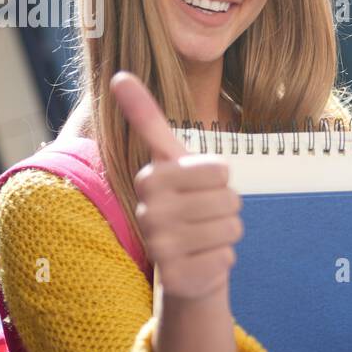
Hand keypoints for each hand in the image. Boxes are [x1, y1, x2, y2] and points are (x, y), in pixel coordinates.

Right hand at [110, 71, 242, 299]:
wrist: (180, 260)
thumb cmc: (183, 201)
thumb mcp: (170, 158)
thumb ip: (146, 118)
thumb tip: (119, 74)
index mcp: (151, 179)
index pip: (220, 170)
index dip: (221, 179)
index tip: (200, 185)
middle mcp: (149, 212)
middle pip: (230, 200)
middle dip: (229, 208)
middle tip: (205, 215)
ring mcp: (160, 248)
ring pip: (232, 229)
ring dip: (228, 233)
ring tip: (204, 236)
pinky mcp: (177, 278)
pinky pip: (227, 258)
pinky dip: (223, 258)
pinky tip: (202, 259)